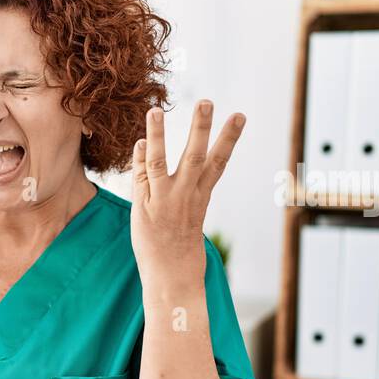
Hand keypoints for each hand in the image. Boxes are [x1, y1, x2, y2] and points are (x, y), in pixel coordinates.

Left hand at [130, 99, 244, 283]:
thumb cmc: (180, 248)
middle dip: (203, 129)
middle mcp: (186, 196)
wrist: (173, 277)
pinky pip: (141, 178)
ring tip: (155, 110)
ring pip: (162, 163)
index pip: (219, 163)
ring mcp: (164, 201)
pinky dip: (139, 159)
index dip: (229, 139)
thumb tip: (158, 156)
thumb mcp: (187, 215)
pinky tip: (139, 140)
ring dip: (159, 135)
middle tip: (207, 102)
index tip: (239, 115)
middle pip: (198, 157)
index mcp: (202, 197)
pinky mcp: (145, 209)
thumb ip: (178, 187)